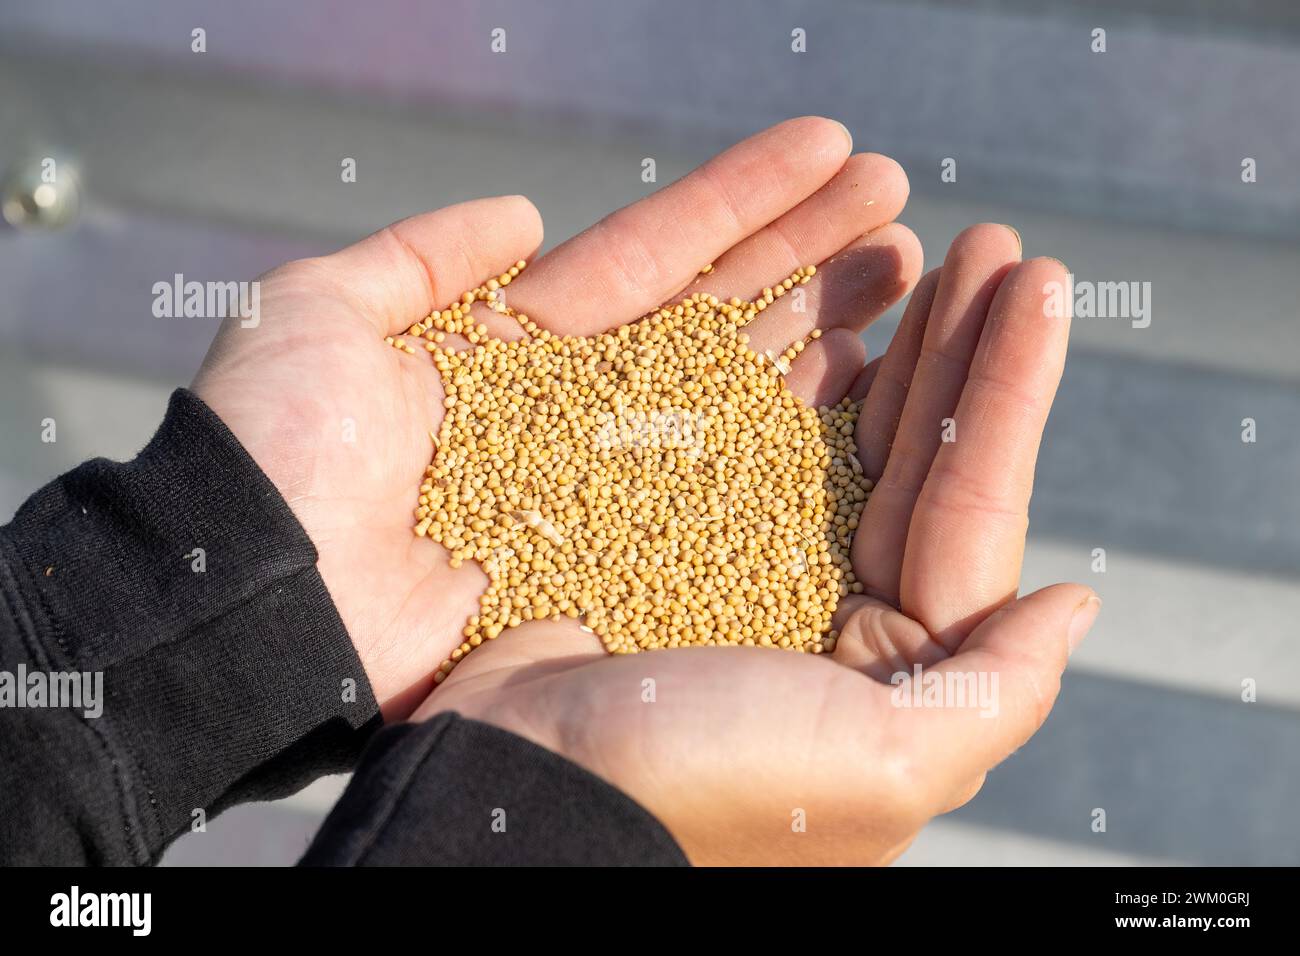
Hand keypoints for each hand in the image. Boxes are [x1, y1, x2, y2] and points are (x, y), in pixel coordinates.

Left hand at [192, 117, 919, 716]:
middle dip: (808, 251)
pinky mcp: (628, 561)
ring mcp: (613, 488)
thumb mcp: (321, 314)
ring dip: (823, 320)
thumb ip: (420, 257)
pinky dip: (796, 437)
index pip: (655, 257)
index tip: (828, 147)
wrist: (252, 596)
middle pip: (718, 315)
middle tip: (898, 196)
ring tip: (906, 261)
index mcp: (518, 352)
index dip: (743, 201)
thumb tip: (517, 210)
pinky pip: (726, 487)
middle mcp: (582, 416)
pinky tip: (867, 380)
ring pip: (740, 389)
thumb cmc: (272, 451)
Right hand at [415, 227, 1098, 864]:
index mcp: (884, 655)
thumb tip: (1077, 601)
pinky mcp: (662, 513)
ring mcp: (739, 548)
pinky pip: (734, 412)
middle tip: (990, 241)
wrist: (519, 775)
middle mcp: (821, 596)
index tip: (1041, 280)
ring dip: (879, 327)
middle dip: (956, 342)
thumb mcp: (881, 762)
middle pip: (909, 448)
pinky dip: (775, 346)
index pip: (969, 505)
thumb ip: (995, 688)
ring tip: (910, 238)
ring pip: (829, 419)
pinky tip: (813, 291)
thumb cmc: (697, 779)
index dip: (1010, 390)